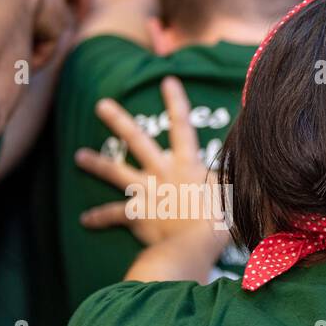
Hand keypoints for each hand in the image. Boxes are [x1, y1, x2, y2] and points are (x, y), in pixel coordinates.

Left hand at [73, 76, 220, 244]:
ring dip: (97, 163)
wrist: (196, 244)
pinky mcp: (138, 215)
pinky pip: (115, 214)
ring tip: (79, 156)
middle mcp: (162, 172)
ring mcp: (148, 192)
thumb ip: (233, 177)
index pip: (182, 127)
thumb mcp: (234, 193)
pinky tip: (84, 219)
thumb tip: (246, 164)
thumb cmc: (220, 219)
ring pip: (116, 172)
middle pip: (137, 141)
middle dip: (119, 121)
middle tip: (101, 104)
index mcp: (187, 165)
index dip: (176, 103)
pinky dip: (99, 217)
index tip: (167, 81)